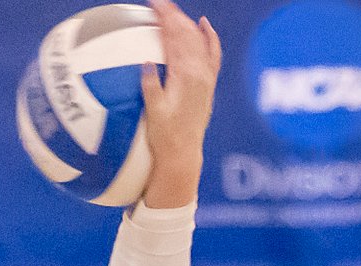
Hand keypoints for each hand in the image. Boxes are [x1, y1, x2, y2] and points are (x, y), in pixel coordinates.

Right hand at [139, 0, 220, 200]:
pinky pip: (213, 54)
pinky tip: (204, 24)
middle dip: (173, 15)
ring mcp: (206, 78)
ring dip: (186, 22)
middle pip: (187, 34)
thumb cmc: (164, 136)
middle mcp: (200, 74)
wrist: (183, 154)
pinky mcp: (208, 85)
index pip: (175, 38)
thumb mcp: (152, 112)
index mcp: (185, 76)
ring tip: (173, 10)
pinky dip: (210, 37)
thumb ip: (150, 86)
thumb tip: (147, 63)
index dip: (164, 17)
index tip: (153, 4)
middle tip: (158, 3)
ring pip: (198, 40)